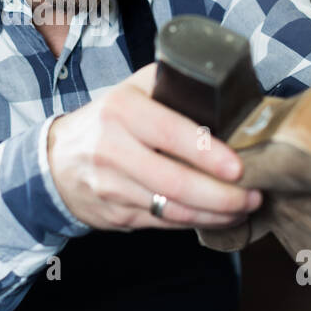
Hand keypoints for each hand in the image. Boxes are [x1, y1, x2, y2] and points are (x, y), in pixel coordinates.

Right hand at [47, 63, 262, 230]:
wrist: (56, 159)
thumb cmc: (108, 120)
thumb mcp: (132, 91)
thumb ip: (171, 87)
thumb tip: (228, 90)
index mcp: (121, 110)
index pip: (170, 133)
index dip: (208, 154)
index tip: (240, 167)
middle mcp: (111, 149)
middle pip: (175, 182)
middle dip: (222, 195)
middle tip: (254, 195)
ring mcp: (111, 187)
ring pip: (171, 209)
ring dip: (215, 214)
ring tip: (244, 208)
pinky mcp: (115, 214)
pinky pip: (163, 223)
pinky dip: (195, 223)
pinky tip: (218, 217)